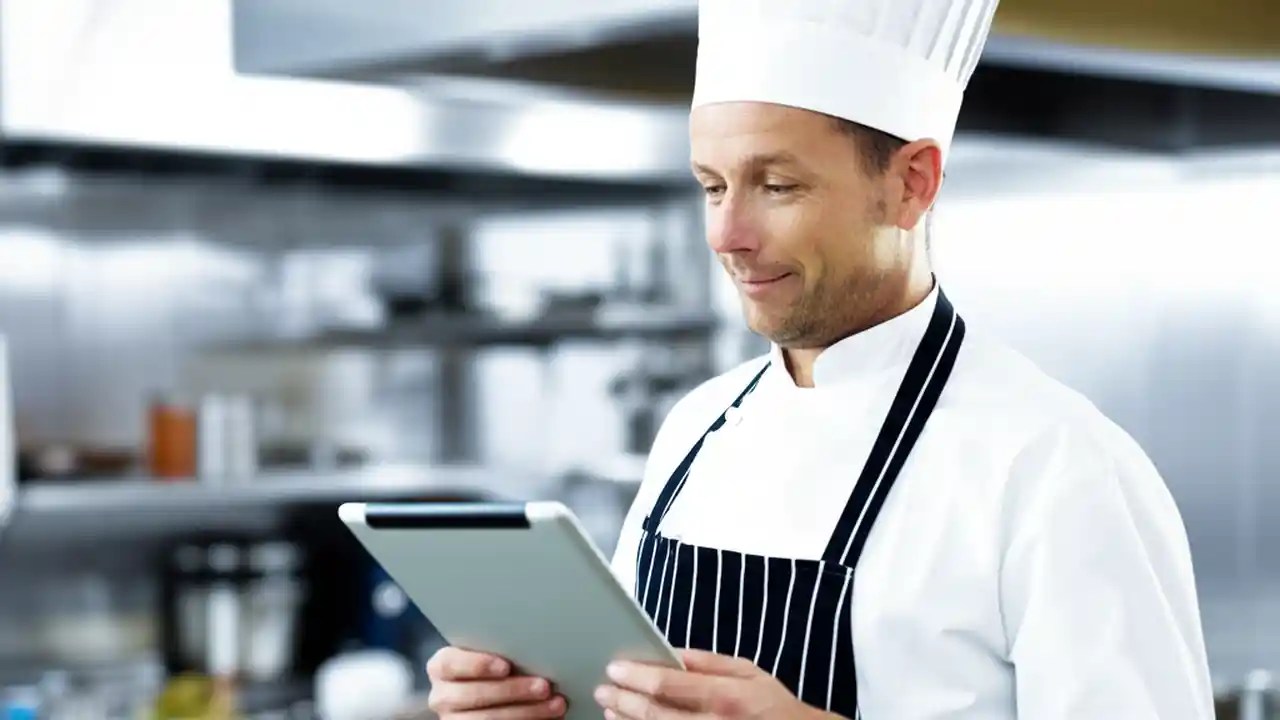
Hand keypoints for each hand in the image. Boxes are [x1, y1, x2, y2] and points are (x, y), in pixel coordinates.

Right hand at [413, 647, 566, 719]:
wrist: (484, 692)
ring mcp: (452, 719)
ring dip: (526, 713)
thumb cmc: (491, 665)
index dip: (478, 665)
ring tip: (555, 705)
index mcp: (442, 667)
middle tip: (544, 686)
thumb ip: (499, 648)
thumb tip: (536, 641)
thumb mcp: (488, 652)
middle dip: (513, 691)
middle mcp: (441, 695)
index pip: (450, 664)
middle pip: (473, 695)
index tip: (506, 666)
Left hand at [594, 649, 833, 719]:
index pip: (670, 685)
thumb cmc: (773, 705)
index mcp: (725, 696)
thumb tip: (672, 651)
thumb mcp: (748, 670)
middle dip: (624, 701)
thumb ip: (708, 661)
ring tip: (611, 711)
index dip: (637, 676)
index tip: (615, 668)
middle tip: (603, 691)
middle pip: (656, 715)